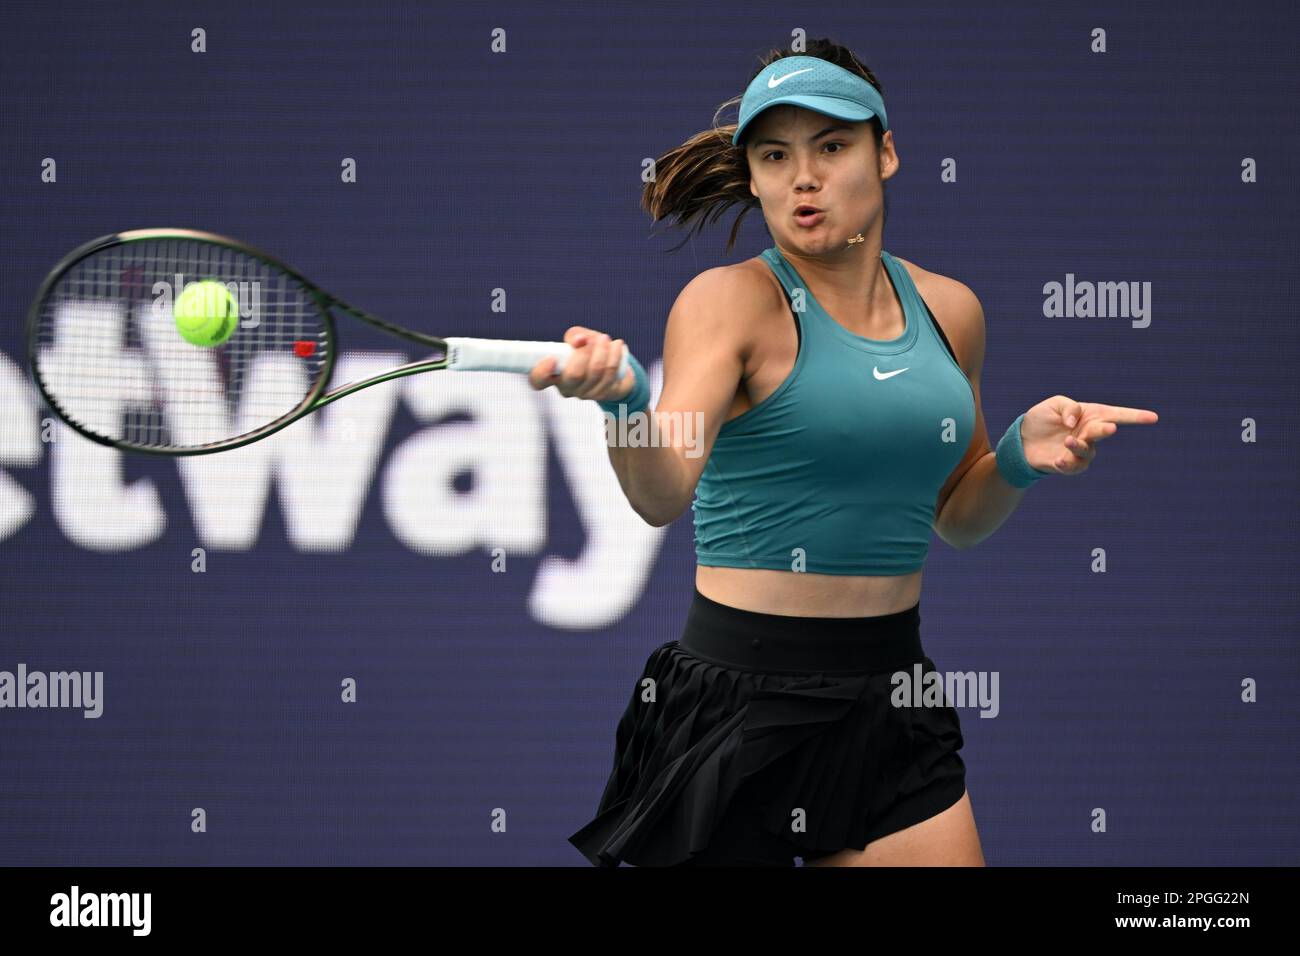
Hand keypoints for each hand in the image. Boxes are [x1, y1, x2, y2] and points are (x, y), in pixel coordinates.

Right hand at [527, 326, 633, 401]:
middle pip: (574, 375)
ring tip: (606, 338)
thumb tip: (579, 340)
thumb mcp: (579, 338)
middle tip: (593, 338)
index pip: (538, 381)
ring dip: (603, 350)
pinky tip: (618, 346)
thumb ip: (575, 335)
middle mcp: (566, 387)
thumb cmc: (590, 349)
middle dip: (586, 352)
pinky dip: (615, 356)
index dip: (542, 373)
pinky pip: (610, 374)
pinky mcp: (602, 394)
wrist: (615, 366)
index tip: (552, 359)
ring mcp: (584, 394)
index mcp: (552, 374)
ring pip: (595, 372)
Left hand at [1020, 395, 1158, 475]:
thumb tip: (1074, 423)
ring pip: (1087, 451)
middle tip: (1108, 428)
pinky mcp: (1068, 464)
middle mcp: (1090, 433)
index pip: (1117, 415)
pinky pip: (1073, 467)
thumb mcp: (1054, 404)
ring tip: (1067, 440)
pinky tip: (1058, 460)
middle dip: (1105, 430)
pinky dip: (1067, 463)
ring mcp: (1080, 450)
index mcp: (1092, 415)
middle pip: (1103, 431)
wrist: (1023, 439)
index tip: (1153, 418)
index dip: (1135, 416)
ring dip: (1079, 446)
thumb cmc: (1043, 419)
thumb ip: (1069, 408)